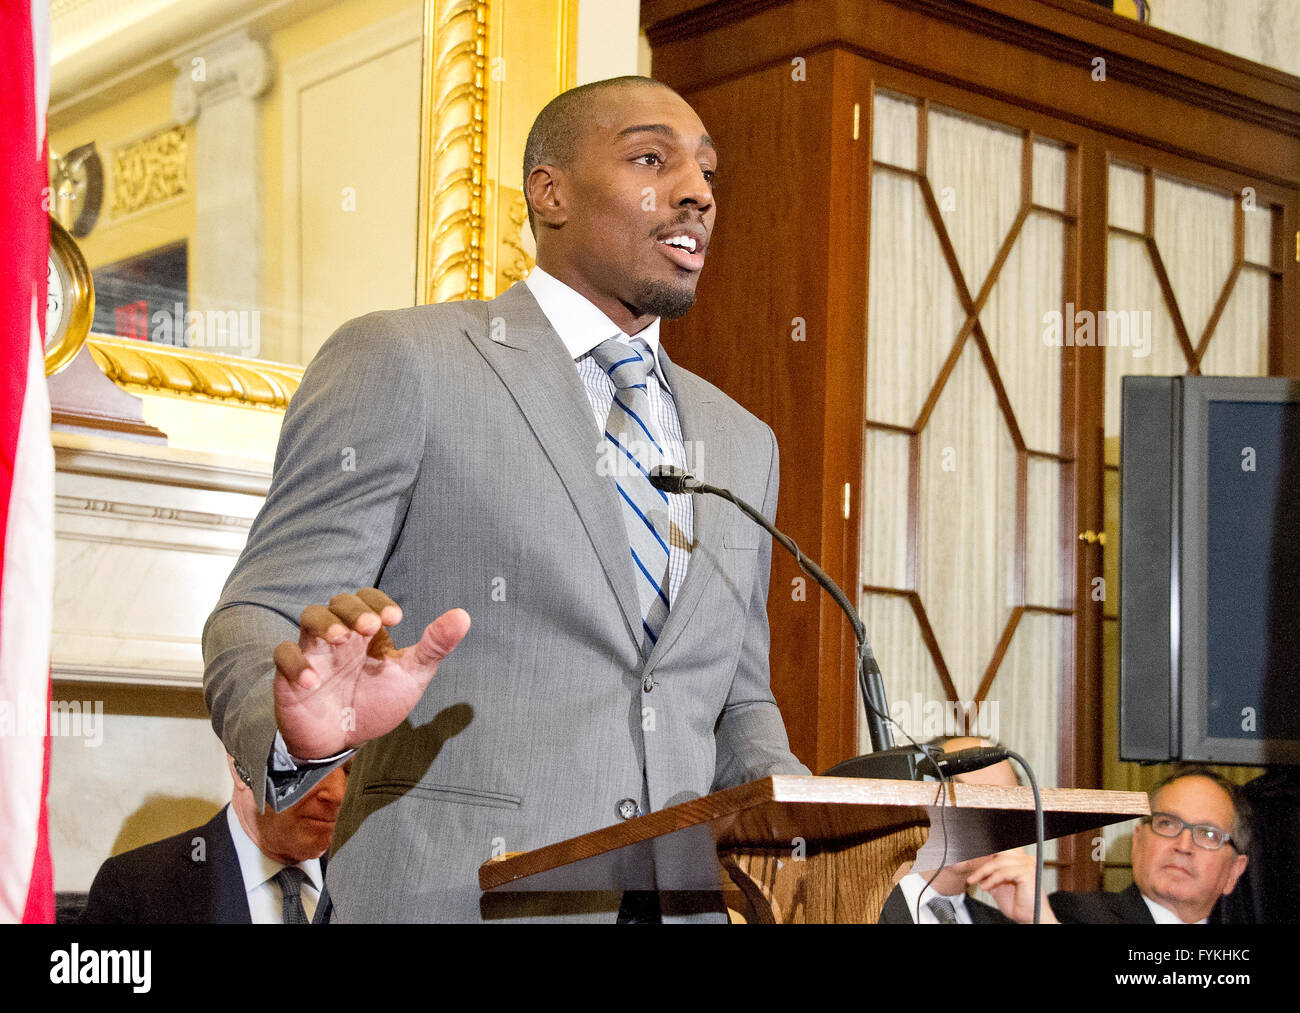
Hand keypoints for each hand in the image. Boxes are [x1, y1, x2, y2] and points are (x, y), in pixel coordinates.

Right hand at [272, 588, 469, 758]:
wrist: (343, 740)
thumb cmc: (375, 702)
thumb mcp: (410, 676)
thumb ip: (434, 646)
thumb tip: (463, 616)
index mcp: (368, 633)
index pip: (367, 598)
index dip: (377, 601)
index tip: (395, 618)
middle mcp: (340, 637)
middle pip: (338, 603)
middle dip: (353, 610)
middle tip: (370, 628)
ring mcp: (314, 654)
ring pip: (309, 618)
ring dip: (324, 624)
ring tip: (340, 639)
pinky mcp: (290, 678)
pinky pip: (284, 657)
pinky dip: (296, 664)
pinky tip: (313, 681)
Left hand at [965, 850, 1057, 923]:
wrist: (1028, 918)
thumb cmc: (1017, 903)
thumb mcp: (997, 884)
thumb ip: (989, 873)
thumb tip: (975, 866)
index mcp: (1020, 860)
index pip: (1002, 850)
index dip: (987, 853)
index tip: (972, 862)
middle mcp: (1025, 859)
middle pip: (1000, 852)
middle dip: (983, 862)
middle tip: (972, 872)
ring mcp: (1027, 865)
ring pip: (999, 862)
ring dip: (983, 872)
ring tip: (975, 881)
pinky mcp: (1027, 873)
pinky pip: (1003, 873)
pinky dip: (991, 880)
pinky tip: (985, 887)